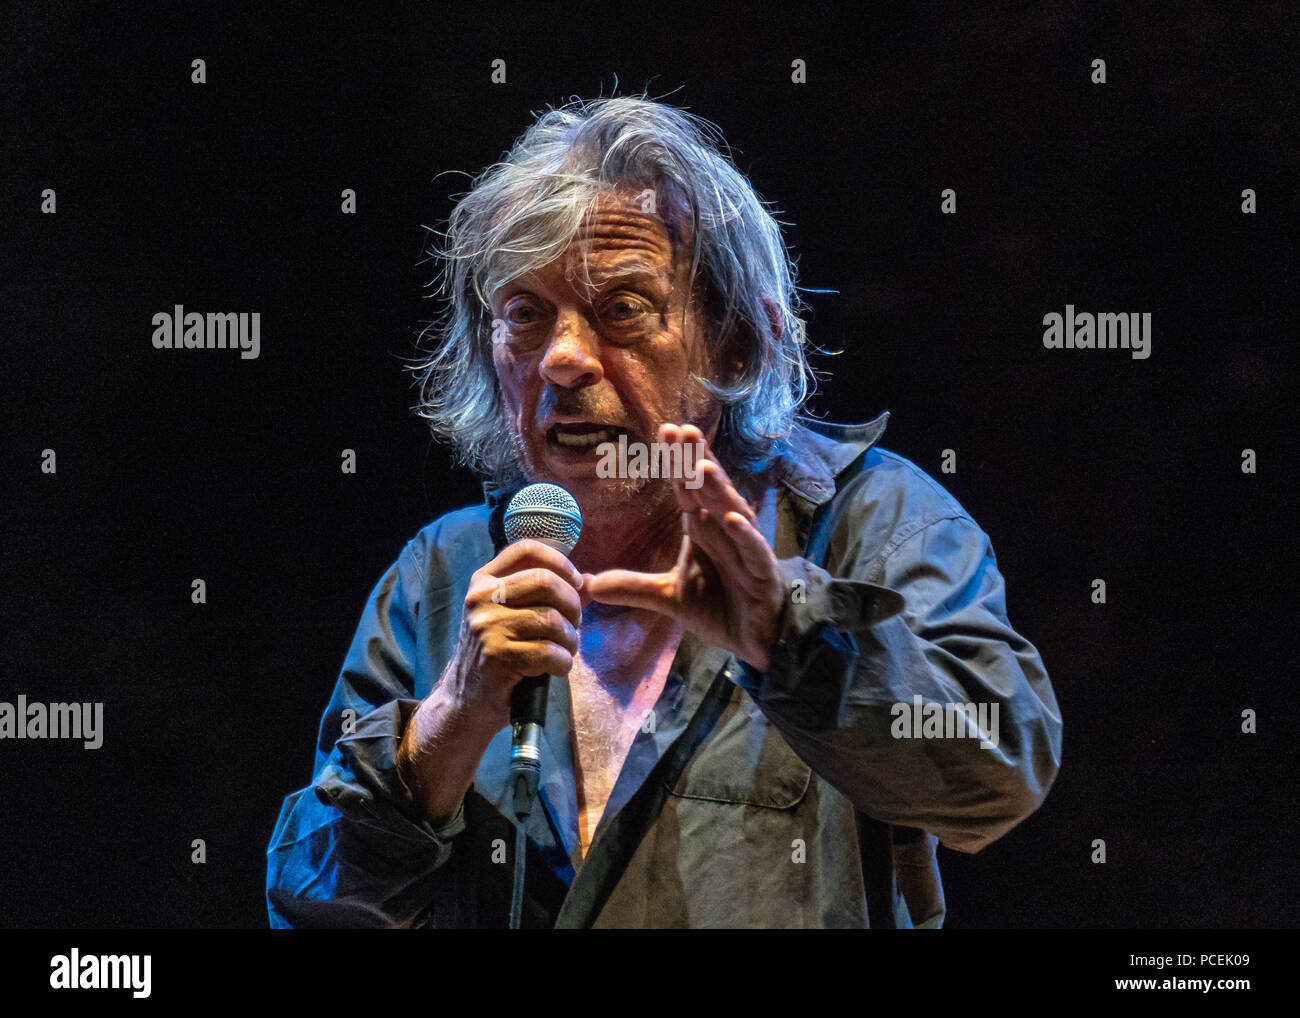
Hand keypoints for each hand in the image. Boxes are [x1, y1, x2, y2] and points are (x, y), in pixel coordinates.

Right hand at [440, 539, 583, 729]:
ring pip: (552, 619)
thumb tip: (589, 581)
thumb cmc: (500, 654)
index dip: (560, 562)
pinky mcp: (497, 657)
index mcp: (484, 581)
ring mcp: (487, 627)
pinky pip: (549, 652)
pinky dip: (563, 663)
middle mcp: (481, 598)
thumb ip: (549, 596)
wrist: (468, 700)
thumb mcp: (515, 617)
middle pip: (545, 581)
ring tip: (566, 651)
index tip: (576, 583)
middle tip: (574, 626)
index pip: (526, 550)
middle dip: (572, 605)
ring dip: (571, 640)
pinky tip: (557, 669)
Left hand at [579, 423, 784, 671]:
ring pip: (732, 514)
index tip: (664, 431)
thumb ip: (633, 587)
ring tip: (703, 467)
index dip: (677, 463)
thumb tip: (588, 585)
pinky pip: (754, 552)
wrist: (758, 640)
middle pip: (709, 491)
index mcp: (704, 529)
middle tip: (683, 430)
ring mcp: (746, 551)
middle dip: (696, 461)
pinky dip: (744, 536)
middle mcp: (725, 532)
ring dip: (718, 490)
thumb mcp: (669, 597)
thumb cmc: (720, 607)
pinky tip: (731, 518)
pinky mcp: (763, 575)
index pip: (688, 490)